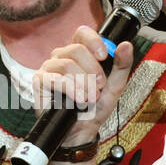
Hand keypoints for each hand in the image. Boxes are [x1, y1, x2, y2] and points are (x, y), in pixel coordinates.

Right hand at [34, 26, 135, 147]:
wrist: (81, 131)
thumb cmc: (95, 108)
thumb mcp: (114, 86)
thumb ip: (121, 66)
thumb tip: (125, 45)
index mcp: (79, 53)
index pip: (82, 33)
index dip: (94, 41)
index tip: (104, 57)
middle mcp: (62, 56)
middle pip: (77, 49)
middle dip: (92, 70)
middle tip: (99, 86)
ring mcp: (49, 68)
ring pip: (67, 64)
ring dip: (83, 83)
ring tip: (89, 98)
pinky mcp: (40, 81)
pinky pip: (55, 79)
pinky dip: (71, 90)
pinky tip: (79, 100)